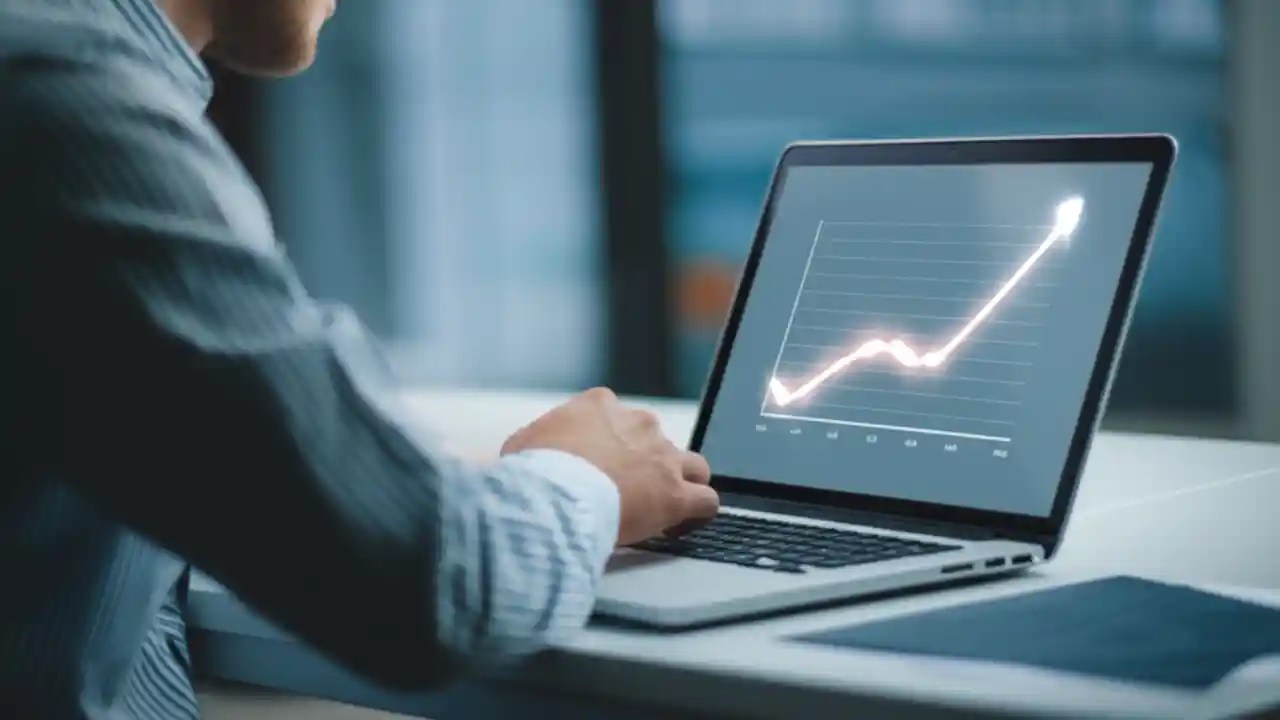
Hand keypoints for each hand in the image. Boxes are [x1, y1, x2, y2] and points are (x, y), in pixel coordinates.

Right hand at [501, 388, 718, 544]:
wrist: (555, 494)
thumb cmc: (534, 470)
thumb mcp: (522, 444)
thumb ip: (537, 442)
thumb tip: (531, 454)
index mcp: (600, 405)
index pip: (616, 417)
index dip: (611, 444)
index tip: (601, 466)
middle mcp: (638, 424)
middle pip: (654, 440)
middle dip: (646, 463)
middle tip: (627, 490)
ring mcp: (662, 457)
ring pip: (692, 465)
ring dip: (683, 482)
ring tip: (666, 505)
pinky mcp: (676, 493)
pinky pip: (705, 499)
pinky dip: (698, 511)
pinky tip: (685, 523)